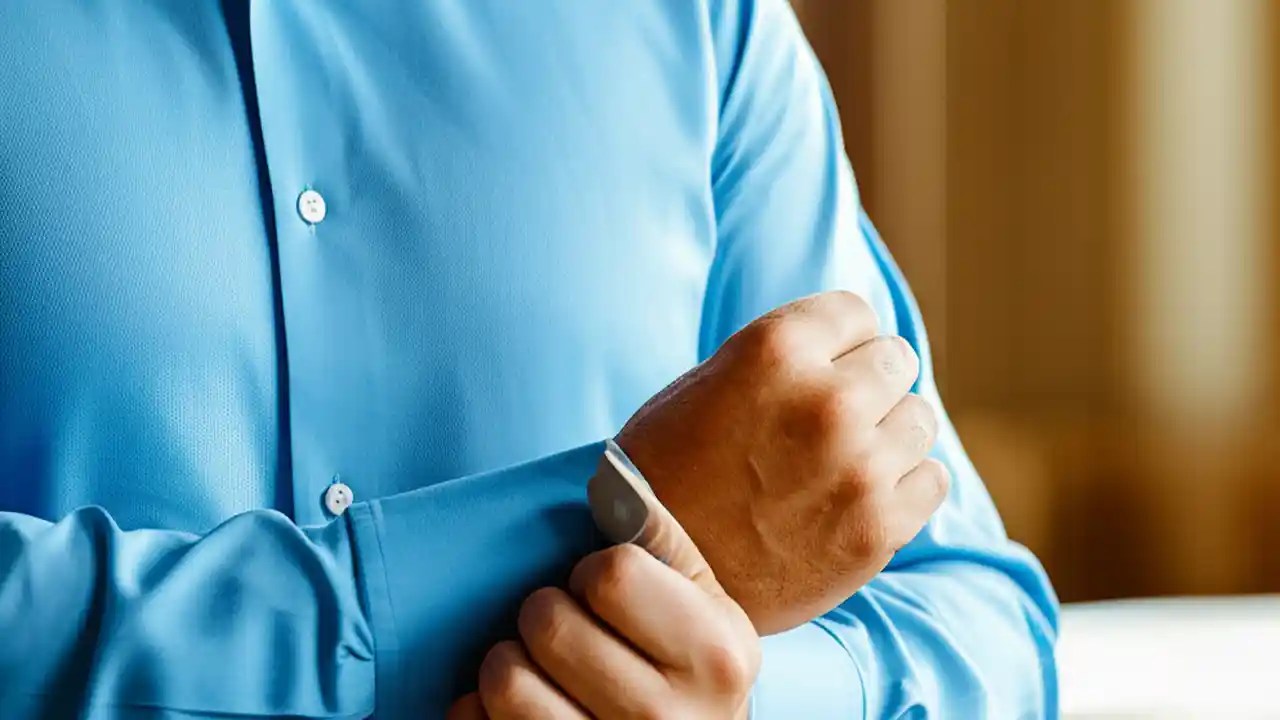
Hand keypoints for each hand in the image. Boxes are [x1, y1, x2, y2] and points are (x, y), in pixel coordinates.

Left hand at [449, 535, 758, 718]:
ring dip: (507, 665)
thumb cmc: (684, 667)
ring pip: (508, 683)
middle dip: (544, 615)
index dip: (591, 574)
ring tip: (535, 670)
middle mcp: (673, 719)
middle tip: (563, 629)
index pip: (609, 575)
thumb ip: (659, 538)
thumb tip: (609, 473)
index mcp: (716, 656)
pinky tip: (513, 711)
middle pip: (550, 625)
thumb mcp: (698, 603)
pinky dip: (478, 712)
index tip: (602, 595)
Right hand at [615, 291, 949, 633]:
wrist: (655, 576)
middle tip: (829, 422)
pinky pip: (932, 479)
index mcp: (776, 349)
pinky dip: (904, 486)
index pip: (856, 312)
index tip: (818, 372)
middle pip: (896, 359)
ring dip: (889, 435)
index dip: (836, 343)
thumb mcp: (708, 383)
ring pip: (920, 419)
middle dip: (867, 384)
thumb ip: (783, 357)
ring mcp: (859, 466)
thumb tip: (854, 346)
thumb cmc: (668, 473)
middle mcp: (827, 400)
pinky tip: (857, 498)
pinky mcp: (879, 526)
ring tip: (842, 462)